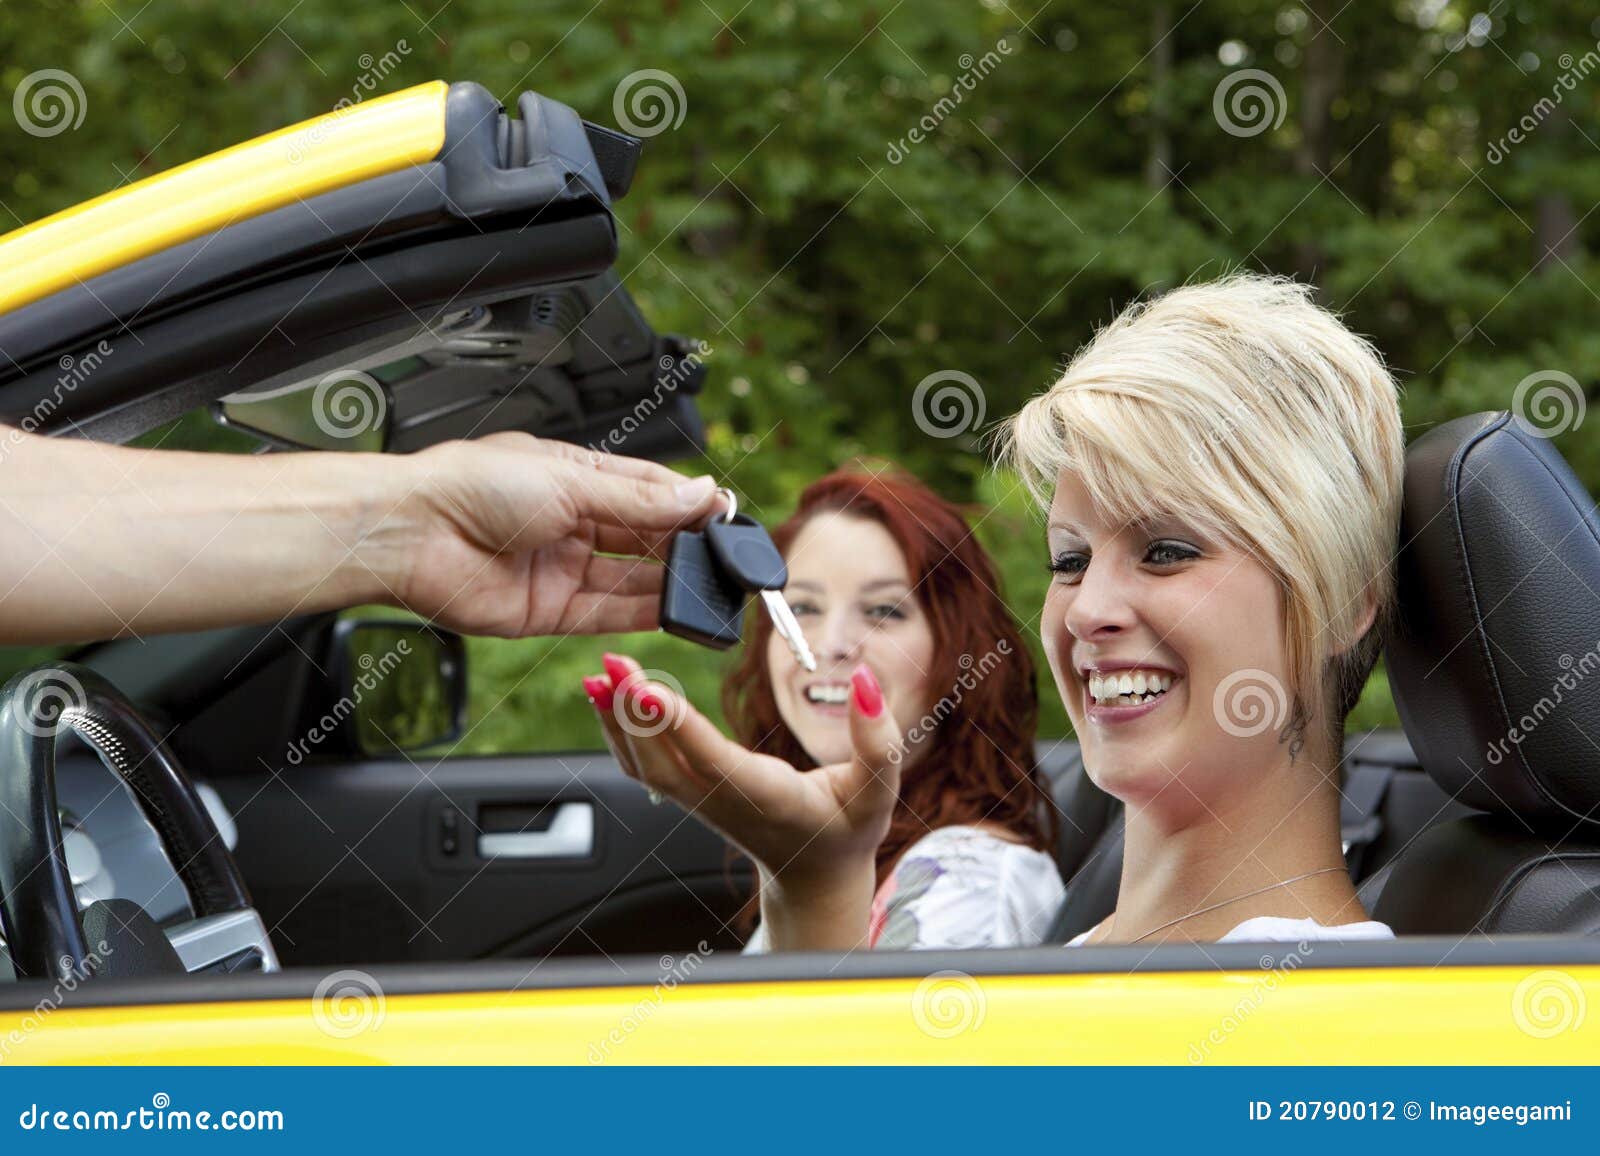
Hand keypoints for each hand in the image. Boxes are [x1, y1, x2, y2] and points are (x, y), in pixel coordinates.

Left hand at [385, 434, 724, 637]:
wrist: (410, 534)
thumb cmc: (470, 486)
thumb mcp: (571, 481)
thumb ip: (640, 499)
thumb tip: (701, 493)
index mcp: (572, 474)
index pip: (647, 488)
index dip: (687, 501)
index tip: (725, 512)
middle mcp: (569, 520)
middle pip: (643, 535)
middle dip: (685, 544)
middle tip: (726, 554)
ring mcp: (560, 567)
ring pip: (630, 578)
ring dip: (670, 582)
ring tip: (711, 584)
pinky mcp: (548, 611)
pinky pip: (607, 613)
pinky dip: (644, 614)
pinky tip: (676, 609)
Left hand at [583, 652, 902, 949]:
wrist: (814, 876)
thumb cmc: (848, 828)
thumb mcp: (879, 790)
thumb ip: (878, 741)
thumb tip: (864, 680)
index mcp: (768, 799)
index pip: (716, 762)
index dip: (680, 727)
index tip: (648, 690)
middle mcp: (722, 802)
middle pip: (662, 762)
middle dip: (634, 713)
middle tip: (614, 663)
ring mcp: (698, 801)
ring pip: (642, 766)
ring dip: (616, 720)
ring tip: (599, 672)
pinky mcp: (686, 793)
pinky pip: (641, 765)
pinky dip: (618, 729)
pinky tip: (607, 694)